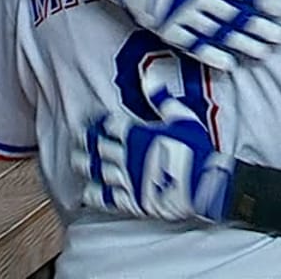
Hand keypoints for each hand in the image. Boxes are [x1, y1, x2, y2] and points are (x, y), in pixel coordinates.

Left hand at [78, 92, 235, 221]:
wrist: (203, 185)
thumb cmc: (196, 150)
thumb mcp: (183, 118)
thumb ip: (163, 100)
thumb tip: (149, 80)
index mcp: (138, 135)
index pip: (111, 126)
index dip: (101, 123)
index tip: (96, 121)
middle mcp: (128, 156)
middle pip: (100, 147)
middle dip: (88, 142)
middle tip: (78, 139)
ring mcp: (128, 179)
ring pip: (99, 170)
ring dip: (87, 165)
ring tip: (77, 162)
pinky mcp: (132, 200)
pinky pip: (108, 197)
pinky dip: (95, 194)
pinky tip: (87, 192)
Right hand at [93, 0, 280, 70]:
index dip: (265, 3)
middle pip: (236, 16)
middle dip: (261, 28)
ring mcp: (183, 16)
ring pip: (219, 34)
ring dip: (243, 44)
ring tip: (264, 54)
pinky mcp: (168, 31)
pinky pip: (193, 46)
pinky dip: (211, 56)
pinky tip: (229, 65)